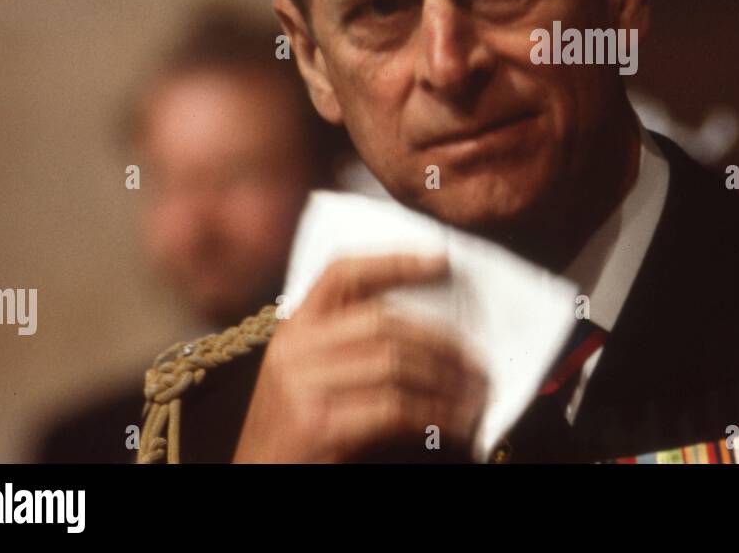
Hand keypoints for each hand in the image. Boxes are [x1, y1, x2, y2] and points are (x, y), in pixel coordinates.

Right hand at [233, 254, 486, 462]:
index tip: (443, 259)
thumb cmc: (295, 430)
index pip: (343, 271)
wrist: (260, 479)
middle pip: (383, 322)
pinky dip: (435, 414)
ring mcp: (301, 387)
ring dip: (447, 380)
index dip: (395, 260)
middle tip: (478, 363)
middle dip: (442, 341)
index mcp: (293, 329)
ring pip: (395, 363)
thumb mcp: (307, 375)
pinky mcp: (318, 425)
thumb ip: (345, 344)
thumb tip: (430, 324)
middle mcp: (293, 350)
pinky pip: (394, 408)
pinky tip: (455, 425)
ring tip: (474, 396)